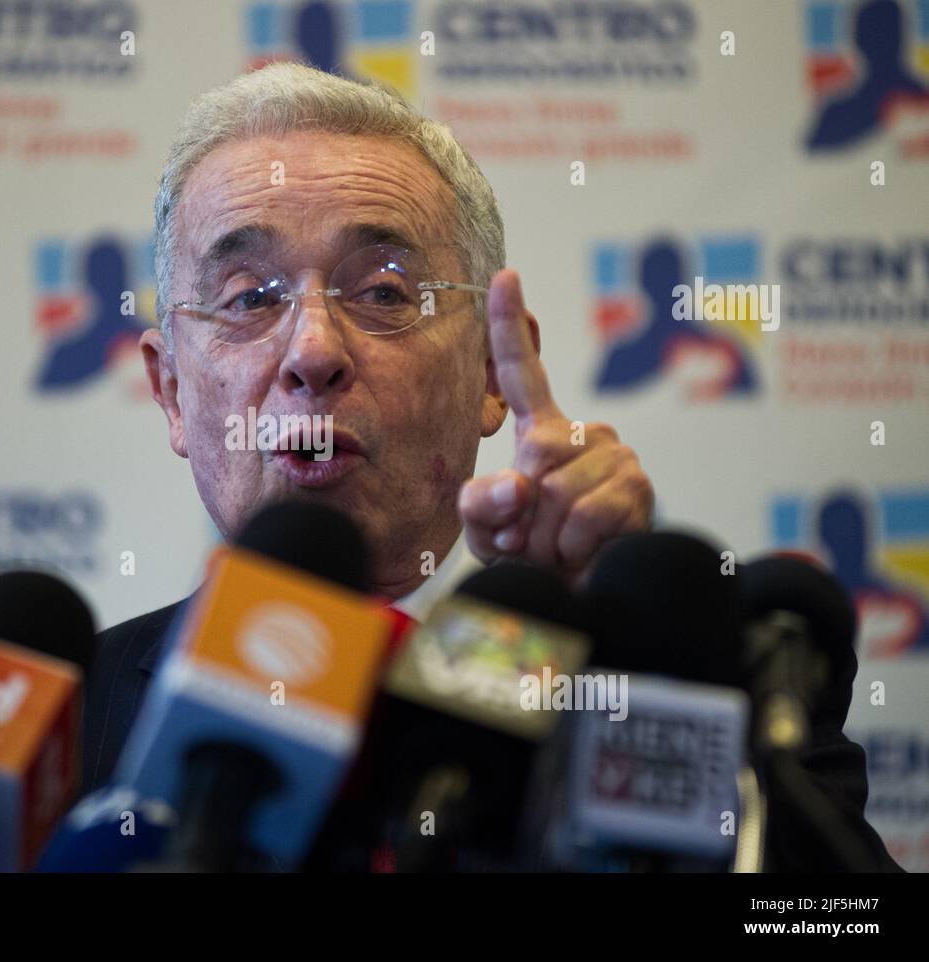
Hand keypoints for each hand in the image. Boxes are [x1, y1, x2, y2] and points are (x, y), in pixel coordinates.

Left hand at [458, 270, 653, 584]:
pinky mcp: (637, 486)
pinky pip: (586, 512)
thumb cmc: (530, 561)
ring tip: (556, 548)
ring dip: (546, 533)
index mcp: (540, 434)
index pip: (523, 372)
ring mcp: (615, 456)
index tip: (505, 275)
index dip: (510, 325)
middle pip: (535, 454)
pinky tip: (582, 553)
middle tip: (531, 538)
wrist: (576, 603)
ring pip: (559, 487)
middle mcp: (583, 434)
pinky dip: (572, 544)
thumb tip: (520, 484)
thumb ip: (481, 503)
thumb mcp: (486, 530)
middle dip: (522, 511)